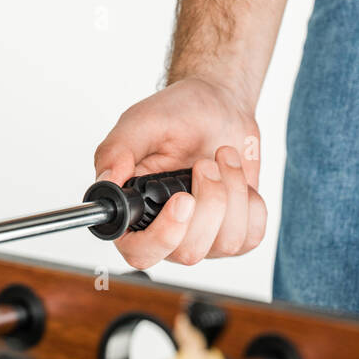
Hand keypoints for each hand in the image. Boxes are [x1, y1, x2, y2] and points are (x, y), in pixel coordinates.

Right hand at [93, 77, 265, 269]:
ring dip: (232, 192)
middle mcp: (168, 232)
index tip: (183, 200)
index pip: (140, 252)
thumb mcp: (140, 124)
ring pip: (225, 243)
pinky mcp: (236, 233)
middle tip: (204, 164)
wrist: (218, 106)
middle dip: (208, 203)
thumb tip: (106, 183)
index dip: (163, 237)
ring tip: (221, 159)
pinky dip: (251, 201)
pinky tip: (236, 177)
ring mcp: (204, 237)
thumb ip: (116, 152)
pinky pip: (251, 236)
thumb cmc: (176, 115)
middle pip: (189, 252)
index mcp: (135, 213)